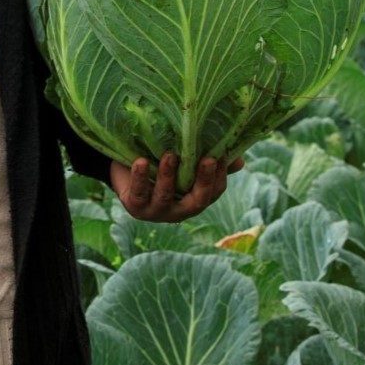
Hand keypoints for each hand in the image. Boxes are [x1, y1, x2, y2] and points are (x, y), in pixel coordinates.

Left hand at [110, 152, 237, 222]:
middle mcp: (179, 210)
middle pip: (197, 202)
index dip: (220, 175)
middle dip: (204, 182)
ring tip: (170, 155)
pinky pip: (138, 194)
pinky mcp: (135, 207)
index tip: (221, 154)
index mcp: (194, 199)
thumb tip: (239, 159)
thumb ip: (207, 160)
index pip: (214, 192)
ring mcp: (157, 211)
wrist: (125, 171)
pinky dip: (139, 178)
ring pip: (165, 197)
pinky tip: (140, 161)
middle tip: (208, 159)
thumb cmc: (161, 164)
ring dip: (168, 176)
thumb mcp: (184, 162)